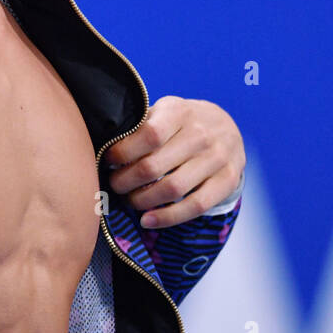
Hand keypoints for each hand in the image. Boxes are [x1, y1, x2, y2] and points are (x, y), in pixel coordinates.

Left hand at [103, 95, 245, 228]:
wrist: (228, 128)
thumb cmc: (184, 123)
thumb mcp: (165, 111)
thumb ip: (141, 125)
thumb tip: (104, 147)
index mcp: (180, 112)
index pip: (148, 135)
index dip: (122, 152)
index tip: (108, 161)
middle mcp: (201, 134)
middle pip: (153, 167)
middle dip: (125, 181)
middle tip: (115, 185)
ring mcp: (217, 158)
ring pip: (172, 189)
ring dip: (142, 201)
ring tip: (130, 200)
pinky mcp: (227, 181)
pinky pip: (196, 206)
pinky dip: (168, 218)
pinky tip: (148, 220)